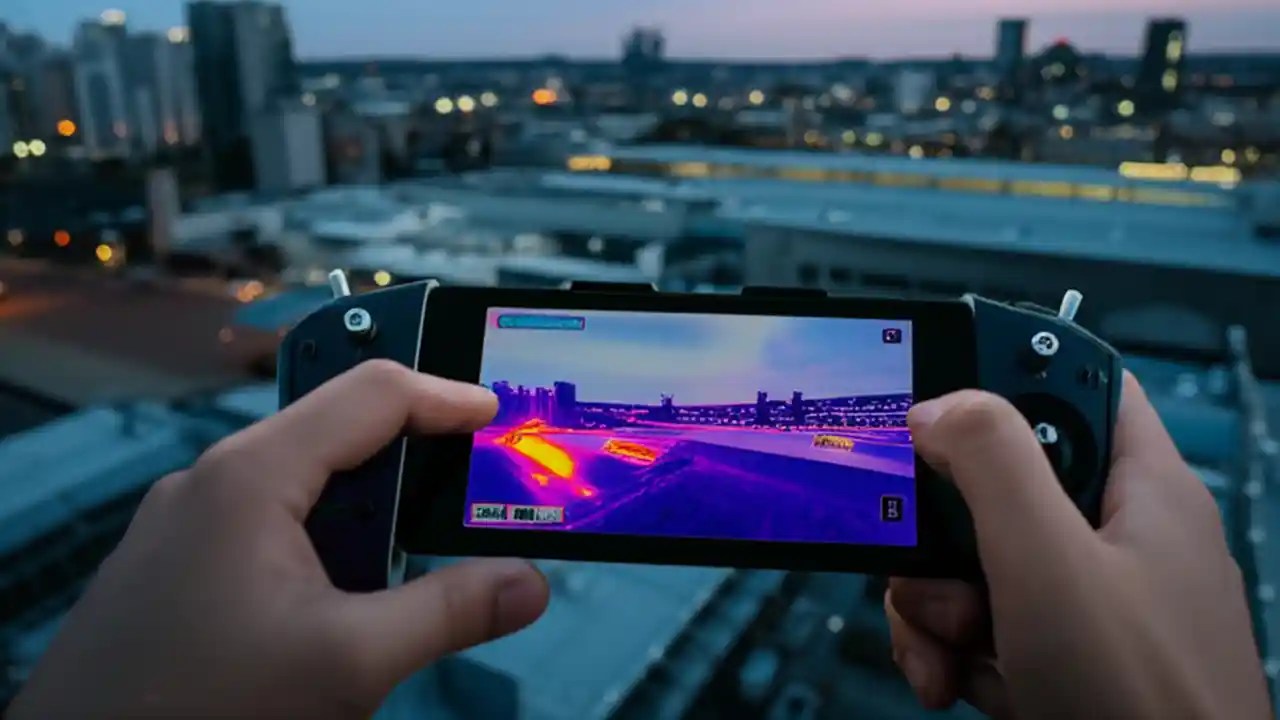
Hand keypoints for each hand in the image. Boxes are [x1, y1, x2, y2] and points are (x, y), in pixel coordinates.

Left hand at [10, 360, 549, 718]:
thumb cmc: (193, 708)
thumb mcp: (347, 663)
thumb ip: (448, 613)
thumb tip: (526, 584)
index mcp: (251, 475)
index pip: (372, 394)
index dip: (446, 397)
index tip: (497, 414)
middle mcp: (212, 482)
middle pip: (336, 434)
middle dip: (407, 460)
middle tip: (461, 487)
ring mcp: (188, 524)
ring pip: (303, 485)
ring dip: (364, 515)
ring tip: (400, 568)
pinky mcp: (178, 566)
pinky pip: (268, 525)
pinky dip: (322, 544)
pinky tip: (339, 601)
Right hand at [886, 373, 1270, 719]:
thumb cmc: (1142, 706)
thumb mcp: (1048, 564)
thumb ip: (994, 463)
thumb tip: (940, 402)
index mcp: (1143, 490)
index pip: (1080, 382)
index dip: (1009, 372)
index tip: (938, 393)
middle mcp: (1121, 540)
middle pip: (1002, 487)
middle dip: (943, 533)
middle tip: (935, 569)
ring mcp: (1094, 606)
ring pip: (981, 564)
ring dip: (939, 607)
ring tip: (951, 654)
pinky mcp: (1066, 660)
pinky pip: (990, 628)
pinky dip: (958, 653)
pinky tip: (957, 685)